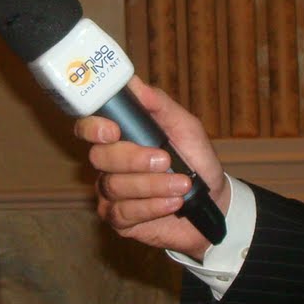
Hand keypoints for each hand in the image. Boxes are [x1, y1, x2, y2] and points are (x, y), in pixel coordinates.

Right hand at [74, 76, 228, 258]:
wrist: (214, 203)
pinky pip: (124, 212)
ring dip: (152, 185)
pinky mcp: (119, 220)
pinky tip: (173, 204)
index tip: (113, 131)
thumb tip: (134, 83)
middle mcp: (109, 165)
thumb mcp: (185, 127)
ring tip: (182, 185)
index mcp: (120, 138)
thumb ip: (159, 105)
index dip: (93, 128)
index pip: (88, 128)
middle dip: (133, 159)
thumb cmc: (196, 161)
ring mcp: (111, 194)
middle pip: (99, 158)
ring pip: (114, 186)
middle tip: (164, 160)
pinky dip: (152, 207)